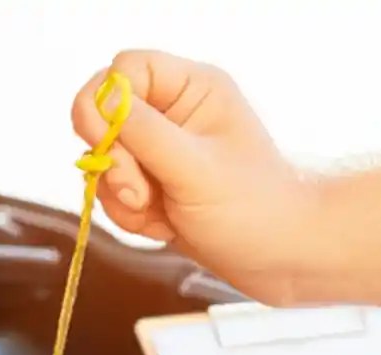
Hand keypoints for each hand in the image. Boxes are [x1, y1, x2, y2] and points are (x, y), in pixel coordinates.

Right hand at [72, 50, 322, 305]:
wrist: (280, 261)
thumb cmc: (254, 211)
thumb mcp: (194, 169)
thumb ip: (143, 132)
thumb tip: (100, 100)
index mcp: (194, 89)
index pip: (126, 69)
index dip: (105, 101)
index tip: (105, 141)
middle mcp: (174, 112)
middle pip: (104, 115)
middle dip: (113, 162)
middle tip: (139, 194)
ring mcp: (160, 150)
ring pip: (104, 159)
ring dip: (120, 195)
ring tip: (160, 216)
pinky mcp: (152, 184)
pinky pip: (112, 191)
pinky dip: (128, 215)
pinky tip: (163, 227)